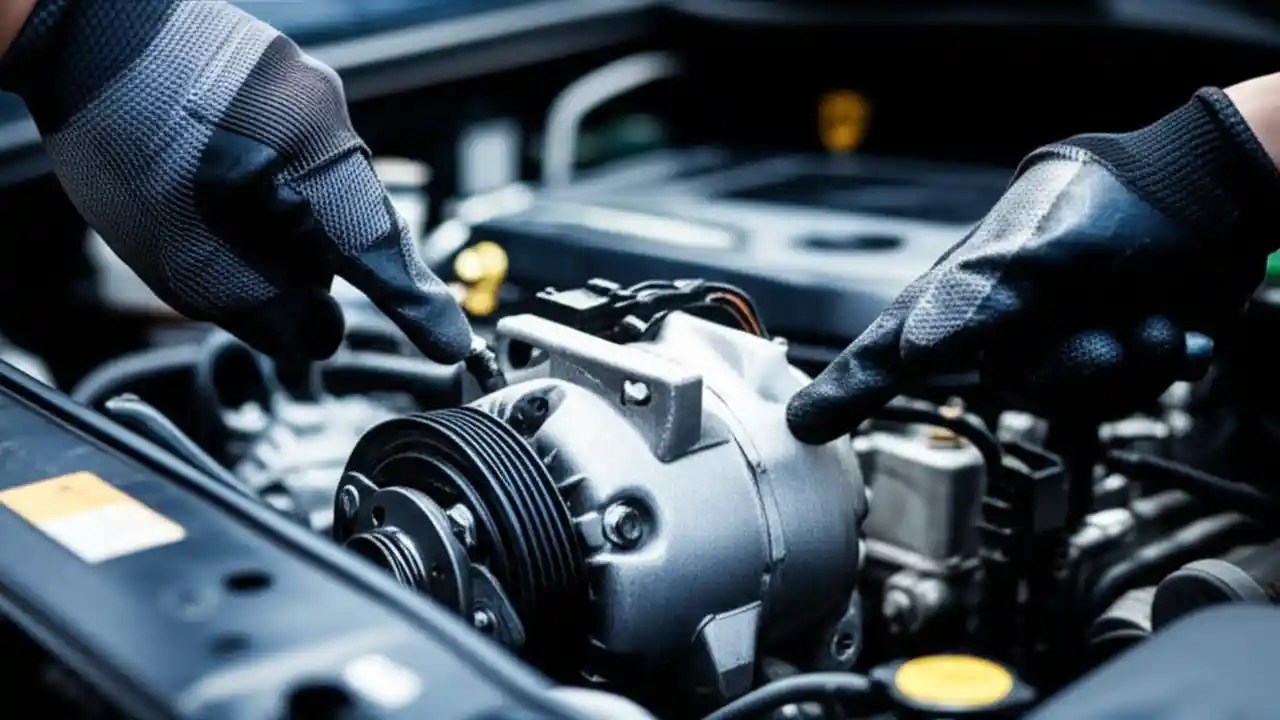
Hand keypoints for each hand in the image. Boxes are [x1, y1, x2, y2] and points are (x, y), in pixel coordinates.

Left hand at [0, 0, 471, 362]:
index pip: (383, 257)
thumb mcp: (186, 257)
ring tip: (210, 211)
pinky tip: (215, 178)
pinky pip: (295, 147)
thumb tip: (319, 337)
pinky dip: (266, 177)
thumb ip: (266, 309)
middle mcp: (328, 121)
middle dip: (315, 261)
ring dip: (283, 216)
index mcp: (316, 166)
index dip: (417, 309)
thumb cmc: (125, 136)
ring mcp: (307, 88)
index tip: (451, 344)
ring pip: (323, 186)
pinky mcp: (280, 72)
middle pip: (352, 223)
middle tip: (259, 274)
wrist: (79, 22)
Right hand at [788, 87, 1279, 443]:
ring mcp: (1057, 342)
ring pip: (1070, 399)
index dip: (845, 391)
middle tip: (1109, 326)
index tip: (804, 424)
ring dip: (1124, 360)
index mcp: (967, 290)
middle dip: (1072, 365)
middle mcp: (1003, 324)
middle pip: (1012, 390)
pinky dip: (1156, 365)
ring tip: (1149, 316)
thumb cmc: (1113, 202)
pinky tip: (1173, 329)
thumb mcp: (1043, 247)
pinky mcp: (1107, 358)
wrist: (1212, 199)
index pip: (888, 350)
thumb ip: (979, 302)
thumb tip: (917, 353)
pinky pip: (1117, 399)